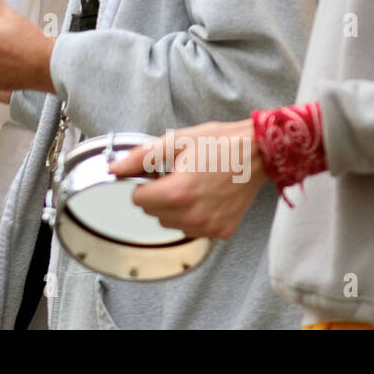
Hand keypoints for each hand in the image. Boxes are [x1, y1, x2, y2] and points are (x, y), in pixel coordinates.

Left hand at [108, 120, 266, 240]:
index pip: (138, 200)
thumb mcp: (175, 142)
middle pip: (153, 213)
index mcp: (178, 193)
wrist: (258, 153)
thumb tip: (115, 169)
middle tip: (177, 175)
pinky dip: (193, 216)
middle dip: (158, 195)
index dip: (143, 184)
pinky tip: (206, 198)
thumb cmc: (219, 144)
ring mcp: (208, 227)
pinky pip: (193, 230)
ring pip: (171, 224)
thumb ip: (140, 158)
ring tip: (193, 185)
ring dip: (174, 208)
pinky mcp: (222, 232)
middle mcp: (192, 216)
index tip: (156, 174)